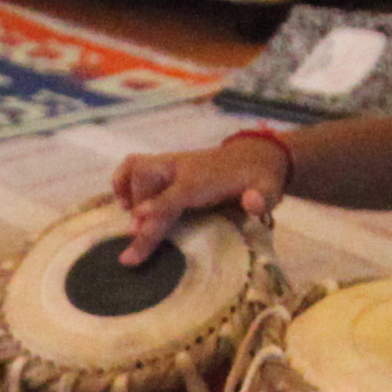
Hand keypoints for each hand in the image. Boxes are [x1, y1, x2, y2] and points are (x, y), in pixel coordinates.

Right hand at [113, 131, 288, 251]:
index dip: (155, 210)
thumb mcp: (268, 189)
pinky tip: (126, 203)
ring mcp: (172, 163)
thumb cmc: (259, 180)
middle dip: (139, 208)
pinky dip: (123, 182)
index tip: (136, 230)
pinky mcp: (166, 165)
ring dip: (127, 193)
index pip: (174, 194)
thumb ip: (261, 198)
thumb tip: (252, 202)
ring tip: (132, 220)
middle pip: (147, 180)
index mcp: (204, 177)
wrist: (256, 155)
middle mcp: (182, 167)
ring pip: (135, 168)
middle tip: (137, 237)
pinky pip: (133, 166)